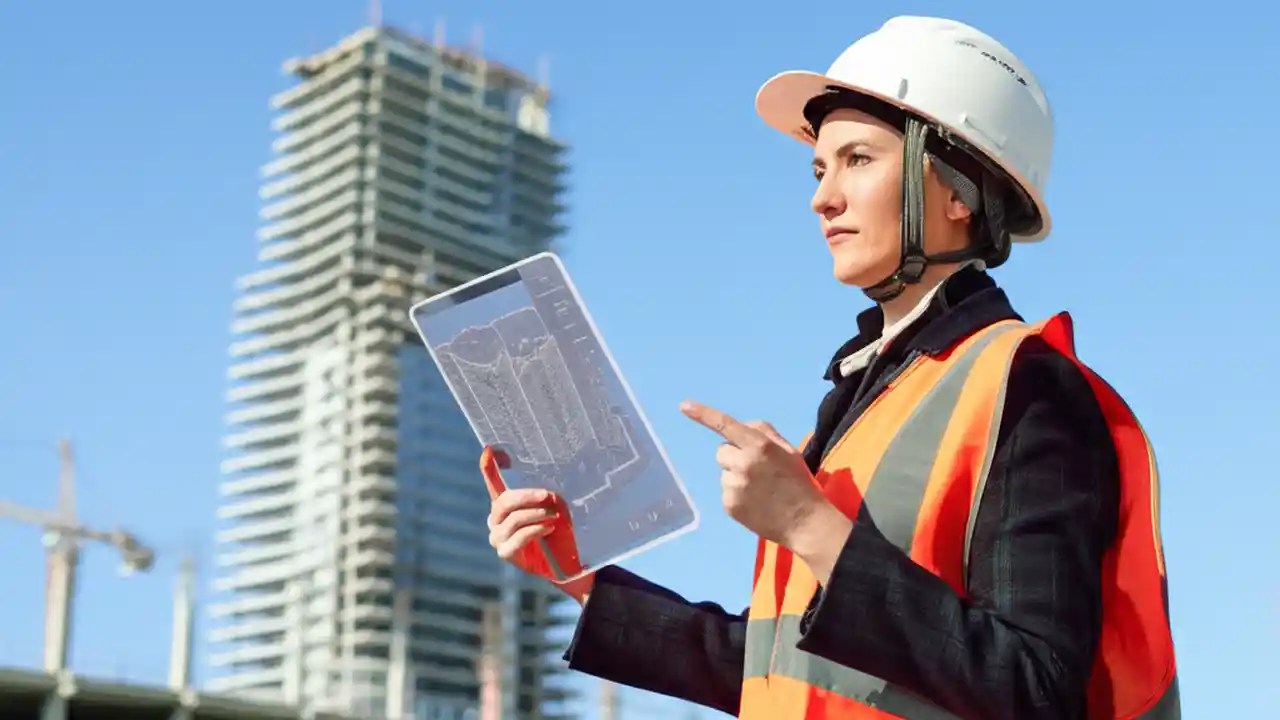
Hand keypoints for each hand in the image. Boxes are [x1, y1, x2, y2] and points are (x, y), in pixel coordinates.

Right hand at [481, 447, 593, 603]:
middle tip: (547, 495)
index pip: (493, 481)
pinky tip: (548, 529)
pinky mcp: (506, 552)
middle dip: (526, 496)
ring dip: (535, 515)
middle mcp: (496, 518)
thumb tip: (552, 485)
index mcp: (505, 502)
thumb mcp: (556, 506)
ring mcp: (498, 536)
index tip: (489, 450)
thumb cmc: (560, 527)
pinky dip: (534, 531)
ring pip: (512, 519)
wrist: (565, 560)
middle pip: (504, 502)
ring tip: (554, 515)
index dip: (489, 467)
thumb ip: (548, 494)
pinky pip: (517, 538)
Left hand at [680, 400, 830, 547]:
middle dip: (735, 456)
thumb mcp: (788, 450)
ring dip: (736, 476)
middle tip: (757, 470)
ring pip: (724, 472)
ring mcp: (734, 486)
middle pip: (722, 451)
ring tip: (760, 489)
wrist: (805, 522)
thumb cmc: (798, 482)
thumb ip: (764, 433)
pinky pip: (726, 491)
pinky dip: (737, 495)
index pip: (726, 425)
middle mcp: (743, 463)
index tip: (684, 406)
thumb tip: (741, 427)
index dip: (703, 414)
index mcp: (759, 446)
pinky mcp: (729, 505)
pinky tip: (755, 502)